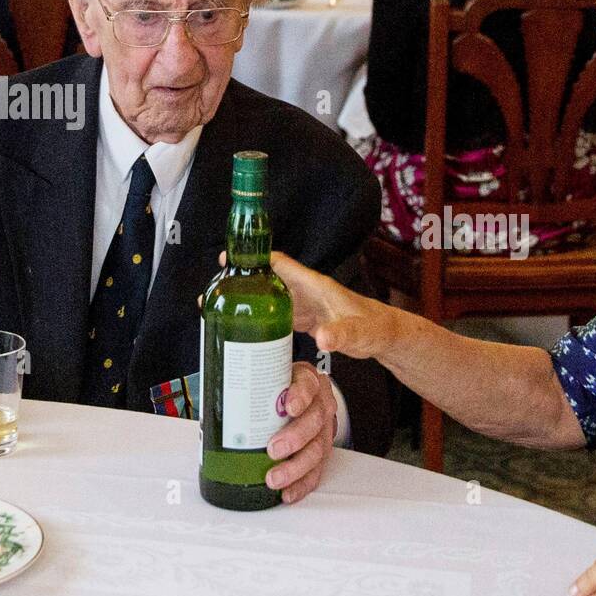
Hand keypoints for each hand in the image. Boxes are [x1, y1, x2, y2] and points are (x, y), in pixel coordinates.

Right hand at [202, 251, 391, 360]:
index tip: (227, 258)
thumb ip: (344, 333)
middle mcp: (306, 292)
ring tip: (217, 310)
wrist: (385, 337)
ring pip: (269, 299)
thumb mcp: (360, 333)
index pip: (280, 264)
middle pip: (267, 281)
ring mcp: (305, 306)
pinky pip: (277, 316)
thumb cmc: (376, 328)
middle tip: (210, 293)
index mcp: (315, 286)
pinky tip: (245, 330)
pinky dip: (260, 320)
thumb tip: (322, 337)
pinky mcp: (306, 320)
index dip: (254, 258)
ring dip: (246, 302)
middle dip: (239, 283)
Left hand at [266, 360, 334, 503]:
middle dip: (295, 437)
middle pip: (315, 420)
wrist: (304, 398)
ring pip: (317, 449)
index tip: (289, 406)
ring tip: (275, 477)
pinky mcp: (320, 453)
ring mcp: (323, 431)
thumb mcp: (271, 379)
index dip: (301, 396)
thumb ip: (252, 387)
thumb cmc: (282, 389)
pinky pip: (316, 470)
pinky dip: (302, 483)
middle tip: (274, 449)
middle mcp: (319, 406)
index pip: (308, 385)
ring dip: (296, 467)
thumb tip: (212, 402)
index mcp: (307, 382)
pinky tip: (288, 491)